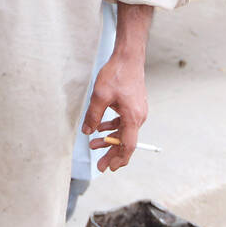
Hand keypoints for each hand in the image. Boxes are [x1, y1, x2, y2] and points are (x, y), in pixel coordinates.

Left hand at [82, 50, 147, 171]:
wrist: (128, 58)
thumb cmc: (116, 75)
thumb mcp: (100, 97)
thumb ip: (93, 116)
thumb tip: (87, 132)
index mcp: (133, 117)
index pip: (128, 145)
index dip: (119, 158)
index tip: (111, 168)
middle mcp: (138, 117)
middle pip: (125, 141)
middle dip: (112, 153)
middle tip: (100, 165)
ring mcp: (136, 111)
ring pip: (123, 132)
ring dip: (109, 139)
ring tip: (93, 145)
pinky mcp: (132, 106)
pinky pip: (123, 122)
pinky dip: (112, 127)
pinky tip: (99, 128)